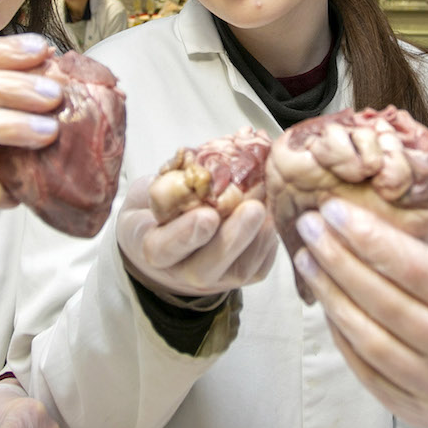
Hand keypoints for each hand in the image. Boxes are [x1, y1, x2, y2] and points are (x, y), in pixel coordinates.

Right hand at [117, 175, 277, 299]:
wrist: (171, 235)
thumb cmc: (164, 205)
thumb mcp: (155, 189)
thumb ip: (172, 176)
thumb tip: (210, 150)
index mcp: (152, 248)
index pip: (164, 249)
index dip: (185, 234)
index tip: (207, 215)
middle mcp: (181, 270)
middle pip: (206, 268)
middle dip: (233, 238)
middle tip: (253, 209)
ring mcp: (214, 277)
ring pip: (239, 270)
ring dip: (259, 238)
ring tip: (271, 207)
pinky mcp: (242, 276)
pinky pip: (259, 266)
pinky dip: (271, 240)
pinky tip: (276, 214)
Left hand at [291, 198, 427, 427]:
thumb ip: (421, 243)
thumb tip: (360, 215)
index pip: (418, 270)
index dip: (370, 240)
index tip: (334, 212)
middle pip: (388, 305)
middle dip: (340, 262)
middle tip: (310, 229)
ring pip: (372, 342)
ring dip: (332, 298)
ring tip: (309, 262)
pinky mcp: (422, 414)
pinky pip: (368, 373)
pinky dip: (341, 336)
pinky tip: (327, 304)